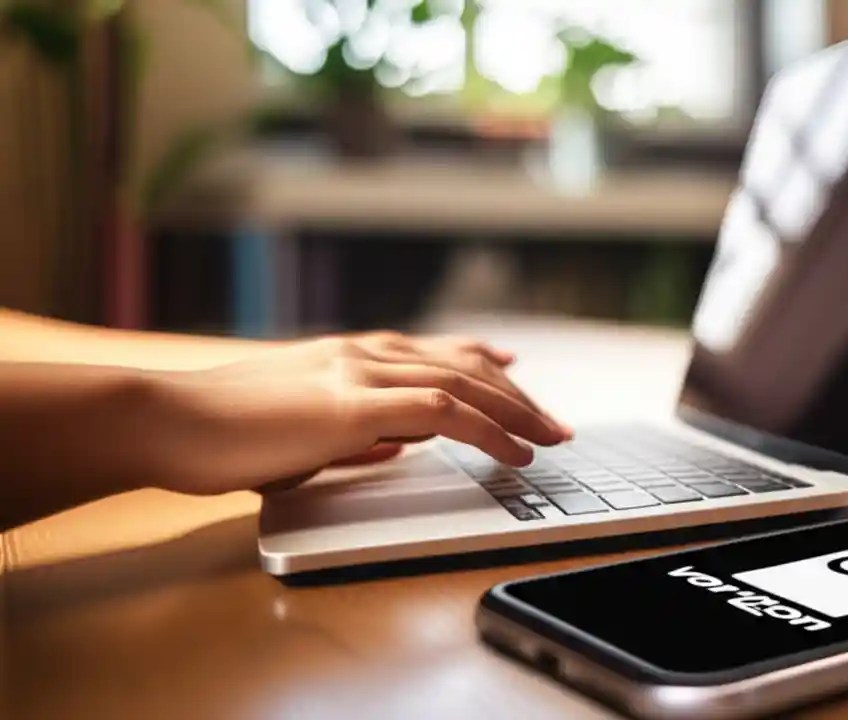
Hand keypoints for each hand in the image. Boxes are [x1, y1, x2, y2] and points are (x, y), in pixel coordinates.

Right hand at [146, 332, 570, 495]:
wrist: (165, 420)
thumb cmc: (219, 433)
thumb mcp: (298, 430)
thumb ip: (352, 432)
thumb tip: (396, 445)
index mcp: (346, 356)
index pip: (431, 351)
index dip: (478, 359)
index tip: (510, 366)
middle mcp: (360, 354)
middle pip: (460, 366)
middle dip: (514, 395)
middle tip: (551, 420)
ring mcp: (358, 374)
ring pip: (462, 384)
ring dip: (515, 412)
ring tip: (550, 438)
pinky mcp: (352, 405)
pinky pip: (442, 412)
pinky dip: (488, 430)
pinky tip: (514, 451)